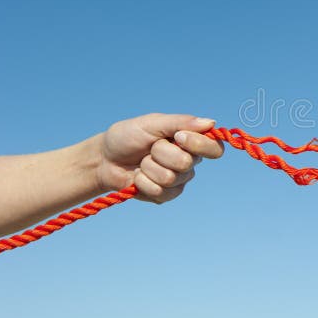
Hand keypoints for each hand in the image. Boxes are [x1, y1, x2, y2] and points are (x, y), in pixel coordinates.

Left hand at [96, 114, 224, 202]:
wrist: (104, 159)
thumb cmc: (127, 137)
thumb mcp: (152, 124)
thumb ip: (181, 122)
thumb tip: (211, 122)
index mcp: (191, 141)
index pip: (214, 148)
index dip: (199, 144)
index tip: (178, 138)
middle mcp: (189, 162)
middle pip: (186, 164)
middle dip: (161, 154)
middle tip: (150, 149)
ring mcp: (178, 180)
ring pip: (170, 178)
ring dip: (149, 168)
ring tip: (141, 163)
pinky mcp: (166, 196)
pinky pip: (160, 192)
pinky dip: (143, 183)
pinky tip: (138, 177)